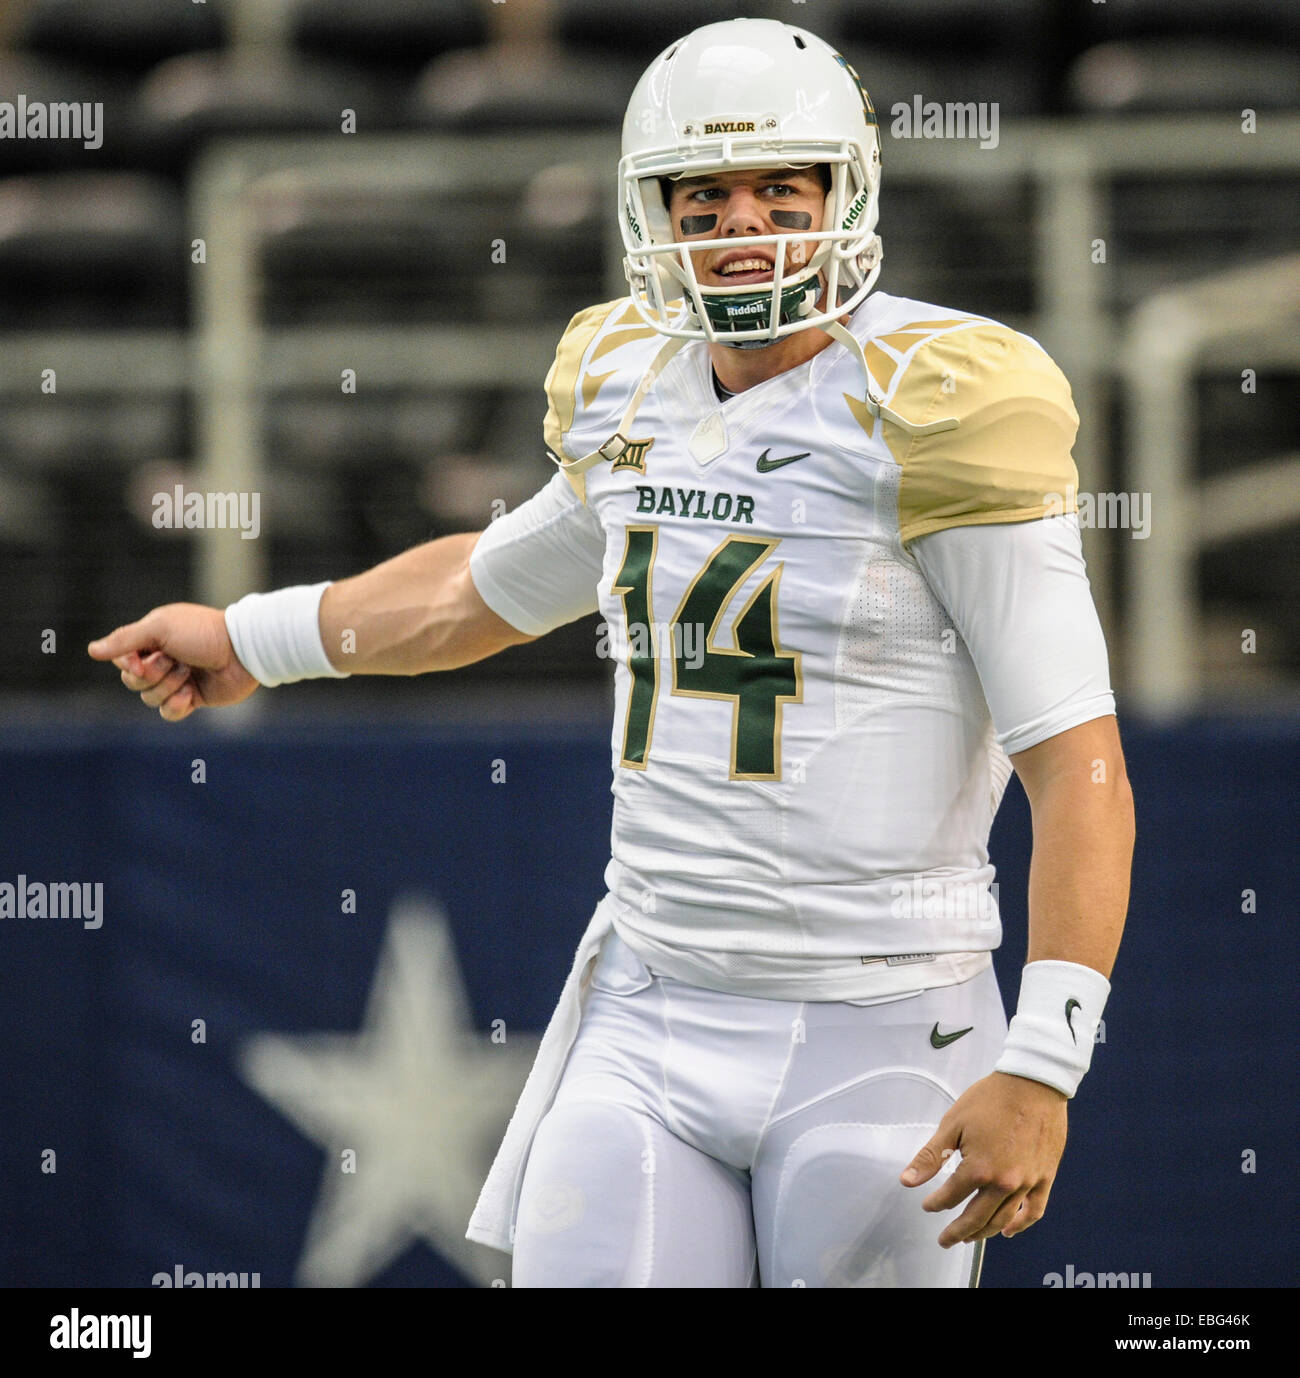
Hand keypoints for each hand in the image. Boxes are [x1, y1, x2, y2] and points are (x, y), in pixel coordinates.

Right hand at [88, 603, 258, 720]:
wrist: (243, 652)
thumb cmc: (203, 633)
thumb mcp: (160, 628)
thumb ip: (125, 640)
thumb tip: (92, 650)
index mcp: (152, 639)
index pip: (122, 659)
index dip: (128, 664)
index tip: (142, 658)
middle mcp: (162, 659)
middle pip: (132, 681)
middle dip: (151, 675)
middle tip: (175, 661)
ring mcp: (177, 680)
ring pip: (149, 698)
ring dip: (168, 687)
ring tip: (189, 672)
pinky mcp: (193, 698)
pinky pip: (169, 712)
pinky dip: (177, 706)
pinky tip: (191, 695)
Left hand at [899, 1071, 1067, 1247]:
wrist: (1033, 1083)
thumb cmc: (990, 1099)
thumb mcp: (953, 1123)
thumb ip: (930, 1156)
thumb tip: (906, 1182)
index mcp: (978, 1169)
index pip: (951, 1196)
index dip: (935, 1204)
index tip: (927, 1206)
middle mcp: (1004, 1183)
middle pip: (976, 1217)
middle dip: (958, 1232)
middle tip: (945, 1241)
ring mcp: (1027, 1183)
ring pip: (1003, 1219)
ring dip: (984, 1232)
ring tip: (970, 1238)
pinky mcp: (1045, 1178)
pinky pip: (1033, 1211)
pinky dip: (1020, 1225)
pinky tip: (1008, 1231)